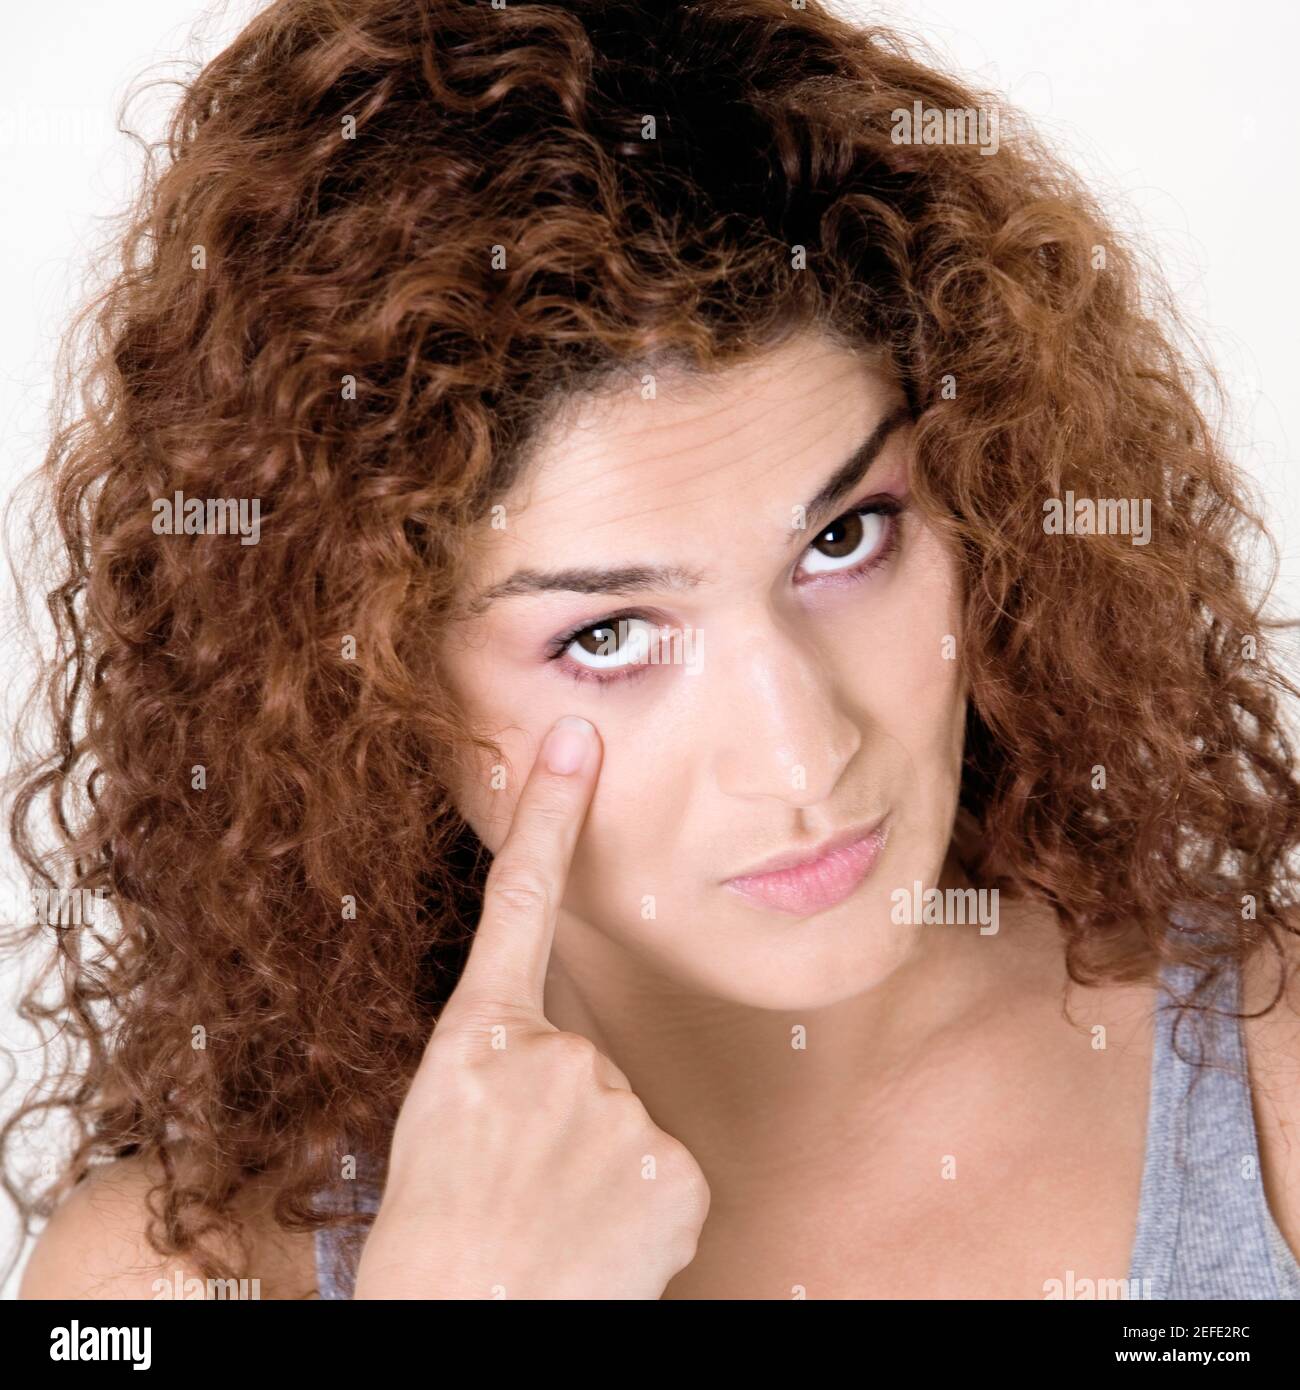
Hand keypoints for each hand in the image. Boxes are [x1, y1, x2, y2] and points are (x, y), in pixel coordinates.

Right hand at [353, 715, 710, 1298]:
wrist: (467, 1328)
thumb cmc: (441, 1242)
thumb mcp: (445, 1125)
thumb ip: (506, 1064)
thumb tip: (565, 1060)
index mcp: (478, 1039)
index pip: (517, 902)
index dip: (546, 814)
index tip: (575, 739)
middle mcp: (551, 1055)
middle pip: (590, 1056)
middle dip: (570, 1114)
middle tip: (527, 1187)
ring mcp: (614, 1108)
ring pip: (629, 1118)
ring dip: (603, 1167)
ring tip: (554, 1225)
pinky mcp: (673, 1167)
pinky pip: (668, 1170)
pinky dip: (643, 1206)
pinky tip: (600, 1243)